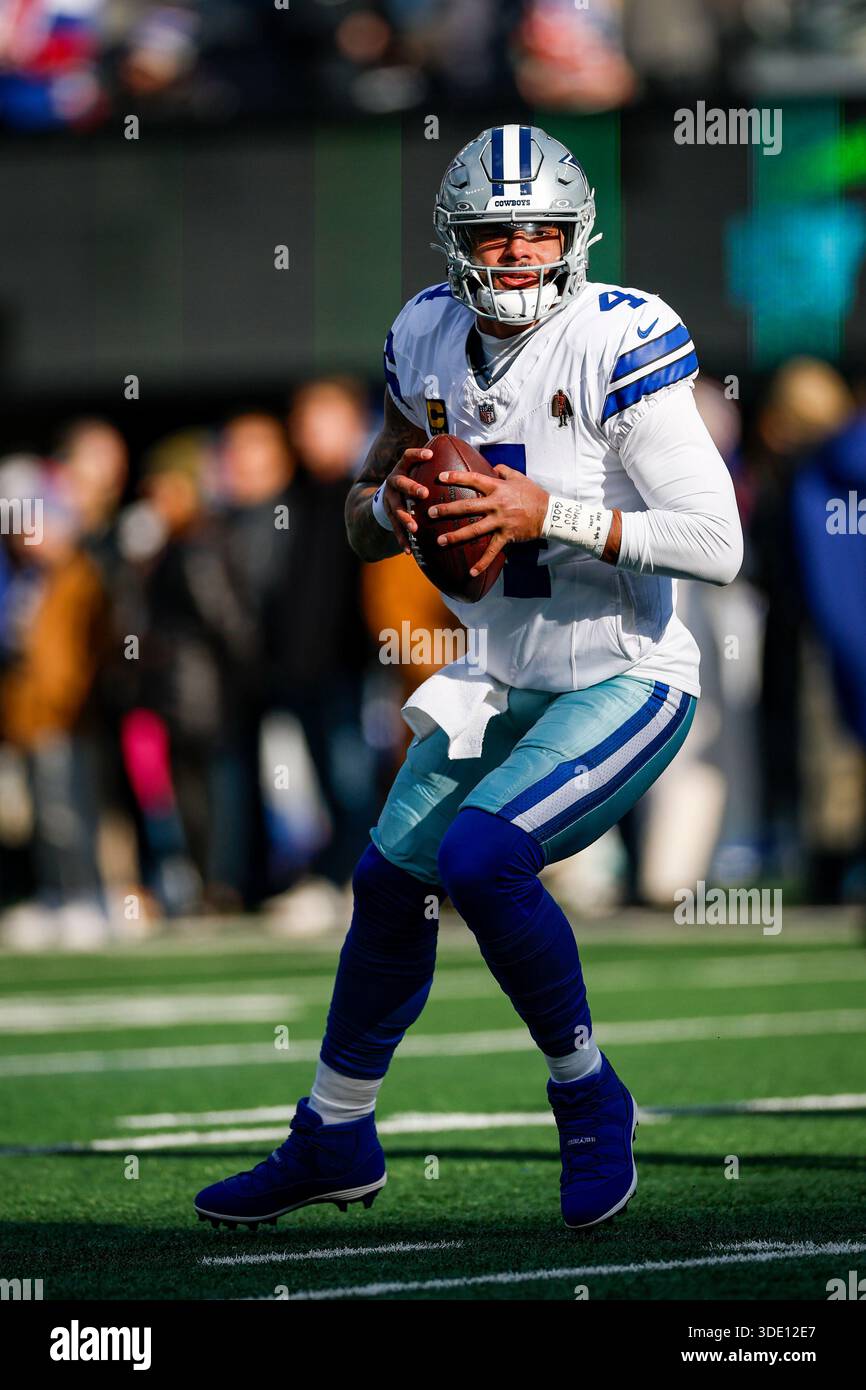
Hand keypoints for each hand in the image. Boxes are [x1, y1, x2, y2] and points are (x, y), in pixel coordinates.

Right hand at [383, 448, 432, 552]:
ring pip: (395, 509)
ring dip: (405, 518)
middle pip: (400, 483)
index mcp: (403, 468)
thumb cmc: (414, 480)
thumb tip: (468, 462)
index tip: (430, 455)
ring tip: (415, 528)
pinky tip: (408, 550)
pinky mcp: (388, 516)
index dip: (417, 455)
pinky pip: (395, 528)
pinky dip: (402, 539)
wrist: (386, 496)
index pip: (407, 456)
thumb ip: (437, 466)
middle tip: (424, 493)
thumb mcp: (419, 470)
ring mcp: (389, 500)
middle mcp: (393, 482)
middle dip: (411, 488)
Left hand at [428, 465, 548, 575]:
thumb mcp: (519, 477)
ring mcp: (500, 521)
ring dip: (456, 536)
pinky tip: (471, 571)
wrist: (550, 513)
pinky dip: (482, 562)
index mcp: (498, 488)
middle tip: (430, 512)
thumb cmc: (533, 494)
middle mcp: (496, 504)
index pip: (473, 479)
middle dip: (448, 509)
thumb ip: (503, 470)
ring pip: (475, 529)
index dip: (457, 477)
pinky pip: (492, 551)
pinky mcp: (506, 536)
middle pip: (468, 506)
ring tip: (440, 540)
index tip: (440, 477)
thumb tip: (492, 466)